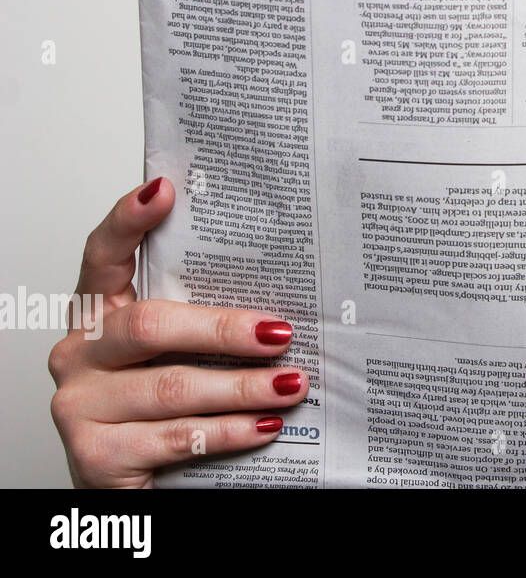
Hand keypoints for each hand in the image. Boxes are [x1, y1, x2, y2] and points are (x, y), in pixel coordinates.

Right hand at [48, 177, 308, 486]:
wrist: (139, 487)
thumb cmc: (165, 409)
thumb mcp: (180, 356)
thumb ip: (205, 322)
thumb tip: (284, 302)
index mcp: (100, 317)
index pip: (103, 256)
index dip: (128, 221)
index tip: (163, 189)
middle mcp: (80, 355)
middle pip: (150, 325)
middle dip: (225, 329)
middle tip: (281, 333)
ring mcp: (82, 406)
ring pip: (173, 386)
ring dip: (243, 386)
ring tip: (292, 383)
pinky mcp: (96, 456)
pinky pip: (176, 437)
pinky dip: (230, 431)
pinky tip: (264, 425)